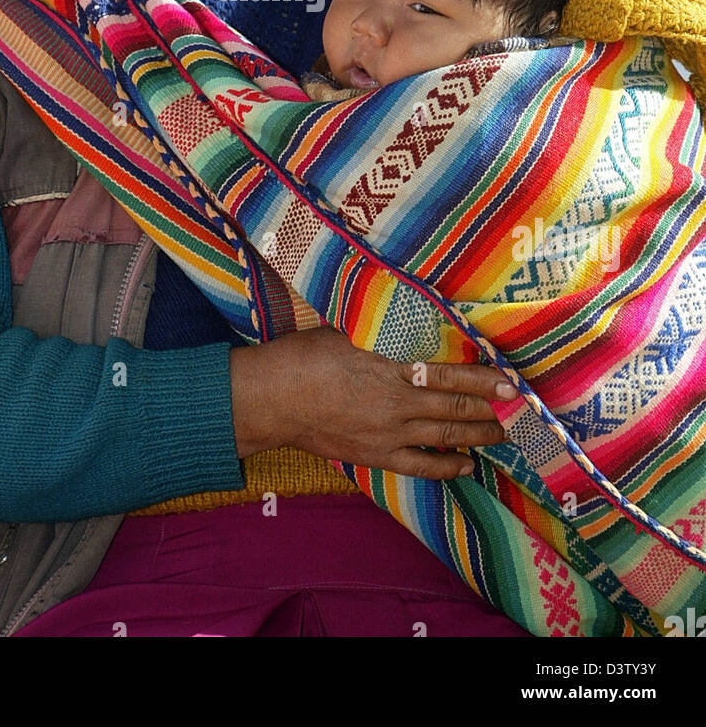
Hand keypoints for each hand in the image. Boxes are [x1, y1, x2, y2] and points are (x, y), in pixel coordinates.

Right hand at [230, 325, 513, 479]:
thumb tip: (407, 322)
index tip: (512, 384)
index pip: (450, 378)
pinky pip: (419, 467)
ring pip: (443, 440)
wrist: (272, 400)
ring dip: (476, 438)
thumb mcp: (346, 330)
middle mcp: (396, 407)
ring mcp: (387, 436)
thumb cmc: (304, 356)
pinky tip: (464, 466)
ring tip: (502, 436)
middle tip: (517, 413)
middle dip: (490, 413)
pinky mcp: (374, 457)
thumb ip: (381, 334)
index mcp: (391, 371)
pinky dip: (445, 467)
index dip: (484, 382)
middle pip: (454, 413)